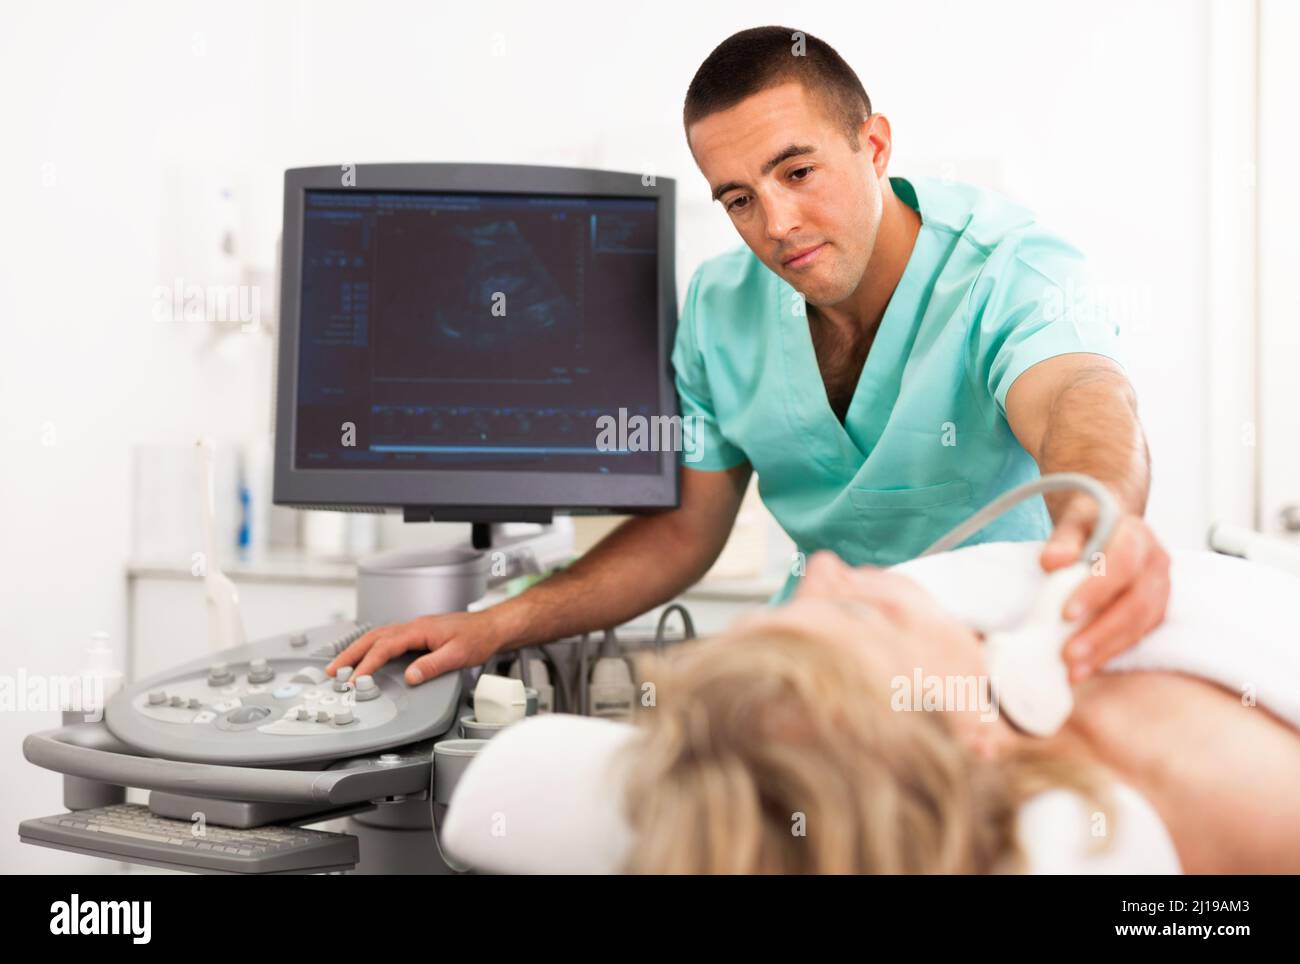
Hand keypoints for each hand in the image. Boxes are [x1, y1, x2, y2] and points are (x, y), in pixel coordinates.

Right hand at [326, 610, 503, 684]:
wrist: (491, 627)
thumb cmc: (477, 637)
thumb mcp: (457, 655)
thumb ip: (432, 666)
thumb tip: (409, 677)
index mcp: (419, 629)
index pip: (386, 646)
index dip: (368, 663)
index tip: (355, 678)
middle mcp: (413, 626)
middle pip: (373, 637)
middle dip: (350, 654)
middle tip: (332, 671)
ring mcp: (413, 629)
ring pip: (377, 636)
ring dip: (357, 650)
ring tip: (340, 666)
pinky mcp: (417, 633)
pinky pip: (386, 638)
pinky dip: (370, 648)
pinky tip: (366, 656)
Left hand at [1040, 499, 1170, 681]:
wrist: (1113, 526)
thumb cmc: (1089, 525)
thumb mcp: (1073, 522)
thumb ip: (1062, 540)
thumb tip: (1051, 562)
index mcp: (1137, 536)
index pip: (1123, 564)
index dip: (1097, 590)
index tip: (1066, 614)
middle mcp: (1157, 563)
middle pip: (1136, 603)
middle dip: (1101, 632)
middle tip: (1068, 655)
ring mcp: (1161, 589)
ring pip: (1140, 625)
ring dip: (1106, 650)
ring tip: (1074, 671)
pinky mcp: (1155, 611)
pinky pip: (1138, 636)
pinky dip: (1110, 654)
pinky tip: (1086, 669)